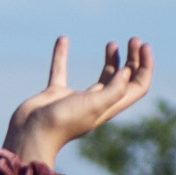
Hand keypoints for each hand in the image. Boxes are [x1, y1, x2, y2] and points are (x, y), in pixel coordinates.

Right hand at [3, 36, 152, 167]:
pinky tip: (63, 39)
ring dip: (111, 59)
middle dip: (132, 59)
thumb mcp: (95, 105)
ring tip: (112, 43)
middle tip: (133, 39)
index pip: (137, 87)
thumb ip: (113, 89)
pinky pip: (61, 70)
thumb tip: (127, 72)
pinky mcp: (56, 94)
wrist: (31, 135)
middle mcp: (97, 103)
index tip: (143, 45)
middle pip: (123, 79)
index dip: (144, 67)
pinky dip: (62, 55)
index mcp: (109, 107)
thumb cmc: (63, 122)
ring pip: (102, 77)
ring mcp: (76, 99)